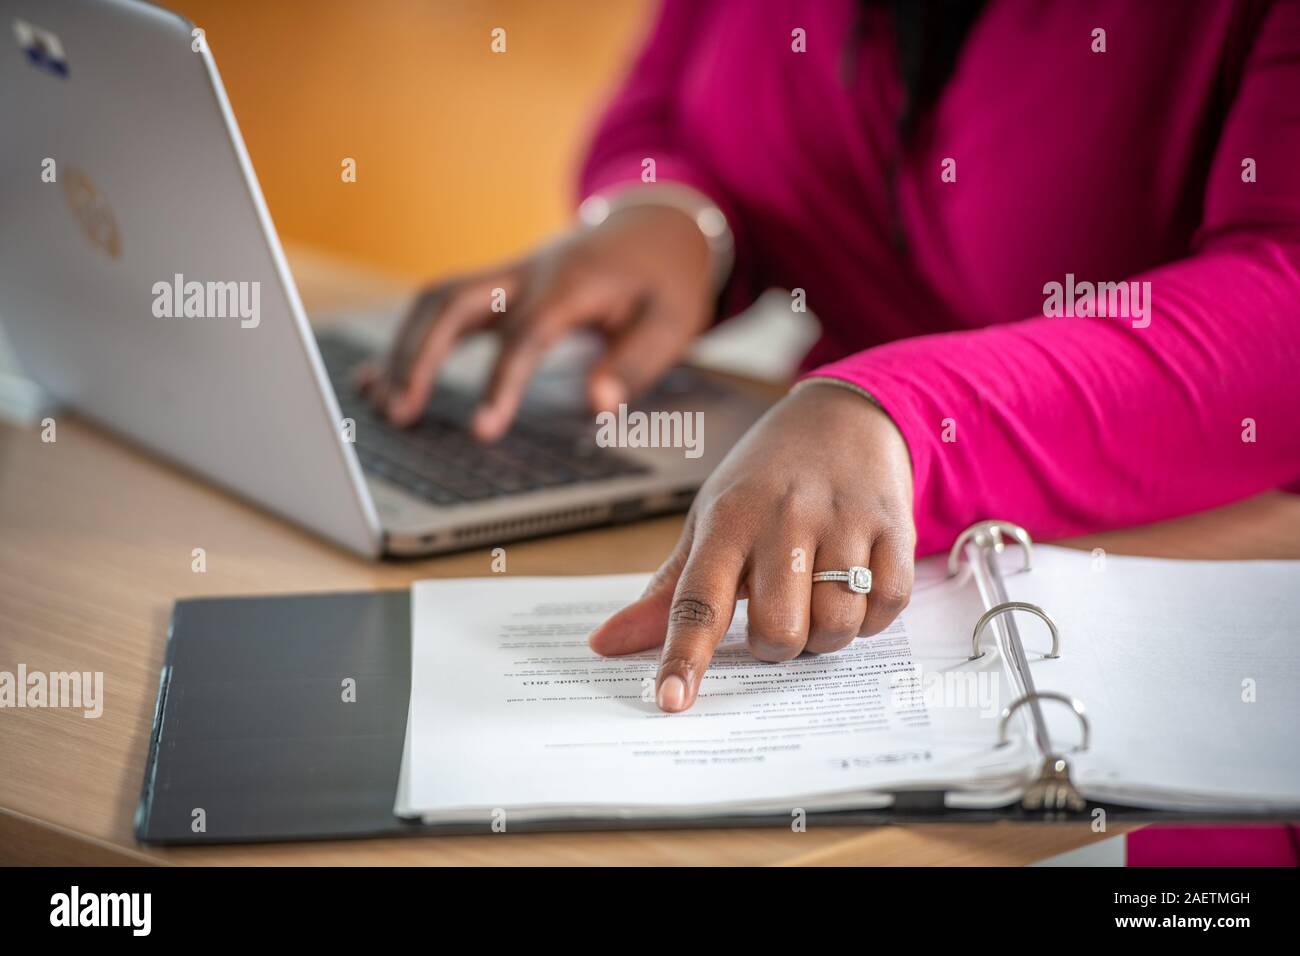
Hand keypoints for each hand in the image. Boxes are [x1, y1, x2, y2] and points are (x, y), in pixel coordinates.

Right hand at [361, 204, 714, 438]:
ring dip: (404, 349)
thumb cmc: (665, 280)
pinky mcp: (496, 286)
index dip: (500, 383)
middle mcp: (526, 273)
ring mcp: (505, 275)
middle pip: (454, 302)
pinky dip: (407, 341)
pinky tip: (378, 378)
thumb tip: (598, 406)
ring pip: (436, 300)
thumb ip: (636, 363)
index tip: (482, 430)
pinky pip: (441, 306)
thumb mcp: (674, 321)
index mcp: (570, 284)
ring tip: (385, 405)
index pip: (524, 335)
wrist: (655, 226)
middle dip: (419, 356)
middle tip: (401, 414)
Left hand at [587, 383, 915, 711]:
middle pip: (778, 630)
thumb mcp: (709, 523)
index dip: (683, 655)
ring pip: (836, 625)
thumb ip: (667, 593)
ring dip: (826, 635)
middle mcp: (784, 517)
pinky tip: (856, 590)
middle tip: (777, 615)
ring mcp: (843, 520)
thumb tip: (606, 645)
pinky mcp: (894, 526)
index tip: (671, 700)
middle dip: (776, 646)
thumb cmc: (763, 481)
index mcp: (727, 520)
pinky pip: (888, 607)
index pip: (697, 600)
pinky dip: (871, 618)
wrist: (842, 416)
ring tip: (817, 601)